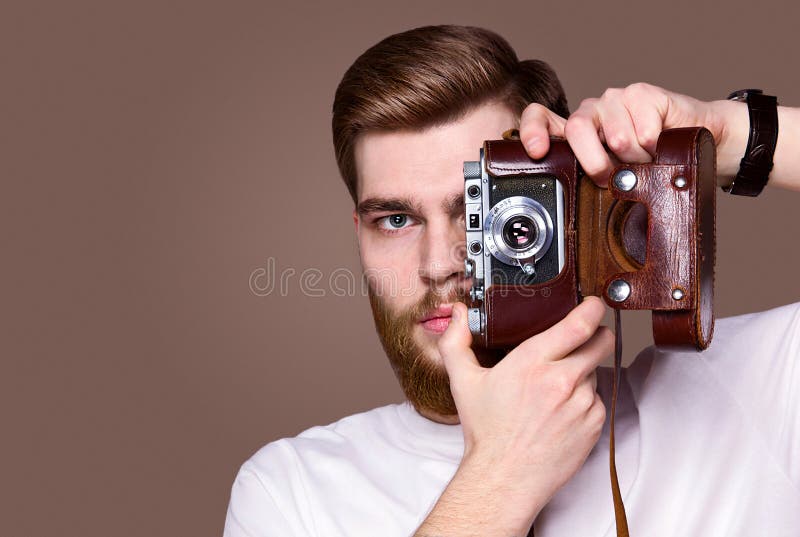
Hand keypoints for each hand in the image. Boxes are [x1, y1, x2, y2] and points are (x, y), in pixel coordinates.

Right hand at [437, 297, 610, 528]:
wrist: (504, 478)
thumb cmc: (486, 431)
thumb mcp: (463, 382)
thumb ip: (456, 342)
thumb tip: (457, 314)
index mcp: (532, 363)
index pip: (578, 325)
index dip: (592, 309)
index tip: (593, 304)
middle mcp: (562, 381)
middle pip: (600, 342)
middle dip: (597, 334)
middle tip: (588, 335)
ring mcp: (581, 404)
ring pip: (595, 372)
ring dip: (584, 371)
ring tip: (557, 387)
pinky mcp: (594, 425)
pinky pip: (598, 400)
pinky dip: (585, 399)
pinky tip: (562, 409)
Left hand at [518, 83, 747, 185]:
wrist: (699, 140)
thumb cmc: (651, 162)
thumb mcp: (614, 177)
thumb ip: (590, 181)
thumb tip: (568, 203)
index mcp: (576, 133)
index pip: (540, 118)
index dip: (533, 131)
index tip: (537, 151)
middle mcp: (591, 112)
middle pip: (578, 128)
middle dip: (595, 162)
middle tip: (610, 177)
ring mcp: (615, 100)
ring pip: (616, 136)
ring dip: (635, 159)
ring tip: (645, 161)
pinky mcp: (642, 93)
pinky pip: (643, 129)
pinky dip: (654, 146)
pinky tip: (660, 144)